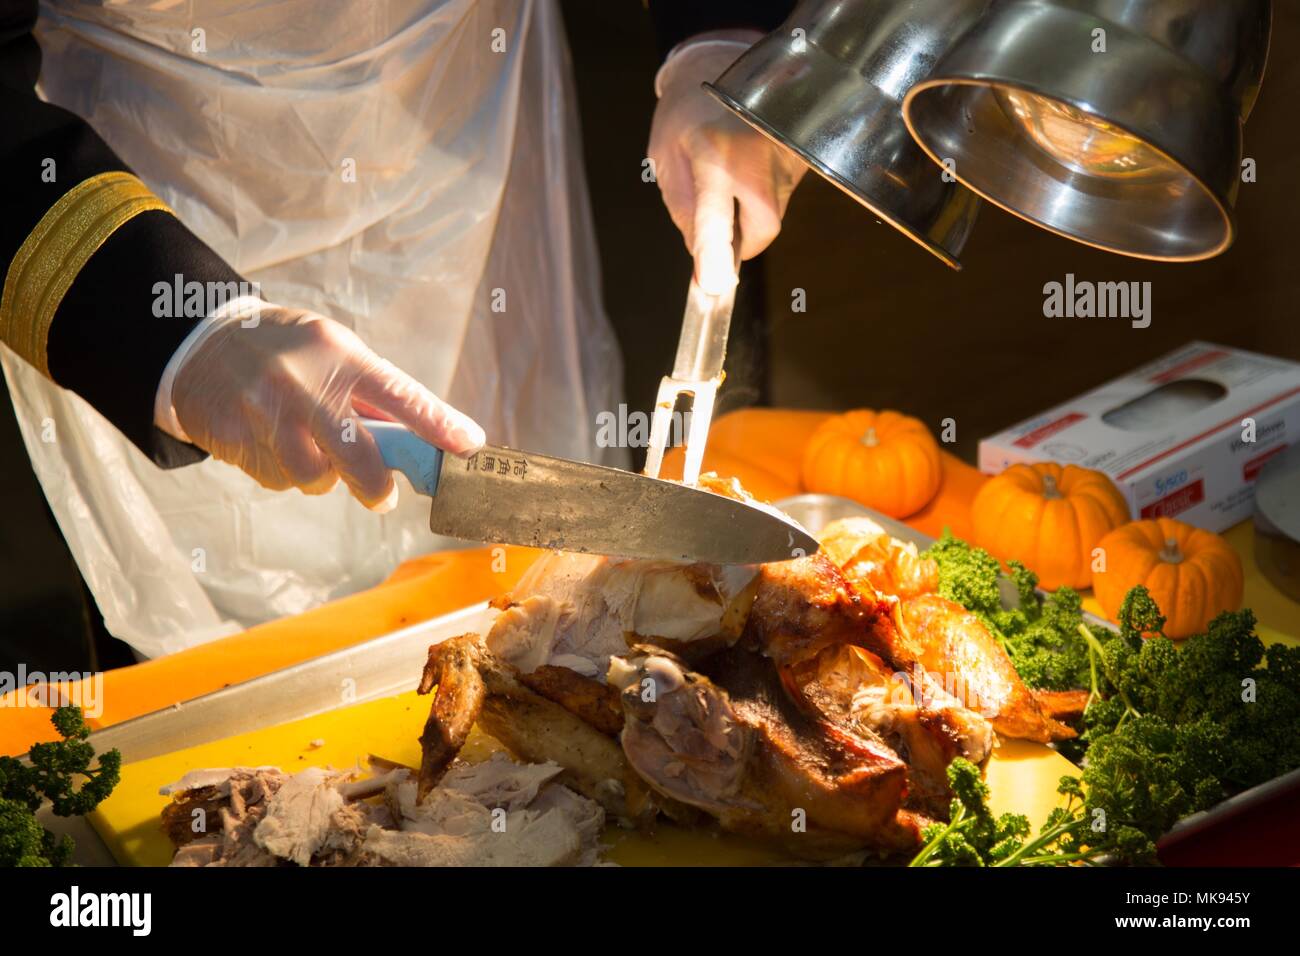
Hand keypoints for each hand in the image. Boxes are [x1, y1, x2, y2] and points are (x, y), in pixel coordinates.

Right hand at [172, 305, 484, 510]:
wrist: (200, 344)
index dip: (438, 423)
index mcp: (340, 355)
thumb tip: (425, 438)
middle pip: (357, 453)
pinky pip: (276, 477)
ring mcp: (266, 409)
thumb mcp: (333, 353)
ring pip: (313, 475)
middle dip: (375, 486)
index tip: (469, 445)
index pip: (400, 393)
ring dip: (320, 478)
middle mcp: (305, 381)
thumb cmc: (285, 352)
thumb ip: (373, 396)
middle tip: (383, 497)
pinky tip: (271, 444)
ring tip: (310, 454)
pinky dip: (283, 472)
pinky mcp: (234, 434)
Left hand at [648, 33, 806, 293]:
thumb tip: (704, 261)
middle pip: (762, 229)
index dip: (714, 255)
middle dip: (741, 241)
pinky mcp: (800, 158)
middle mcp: (756, 158)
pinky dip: (763, 198)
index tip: (714, 285)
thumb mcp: (666, 162)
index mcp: (713, 157)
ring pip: (774, 216)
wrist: (719, 66)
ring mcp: (785, 157)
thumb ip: (685, 213)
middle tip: (719, 225)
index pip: (715, 218)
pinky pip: (783, 197)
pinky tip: (746, 168)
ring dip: (750, 215)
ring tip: (729, 179)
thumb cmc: (685, 115)